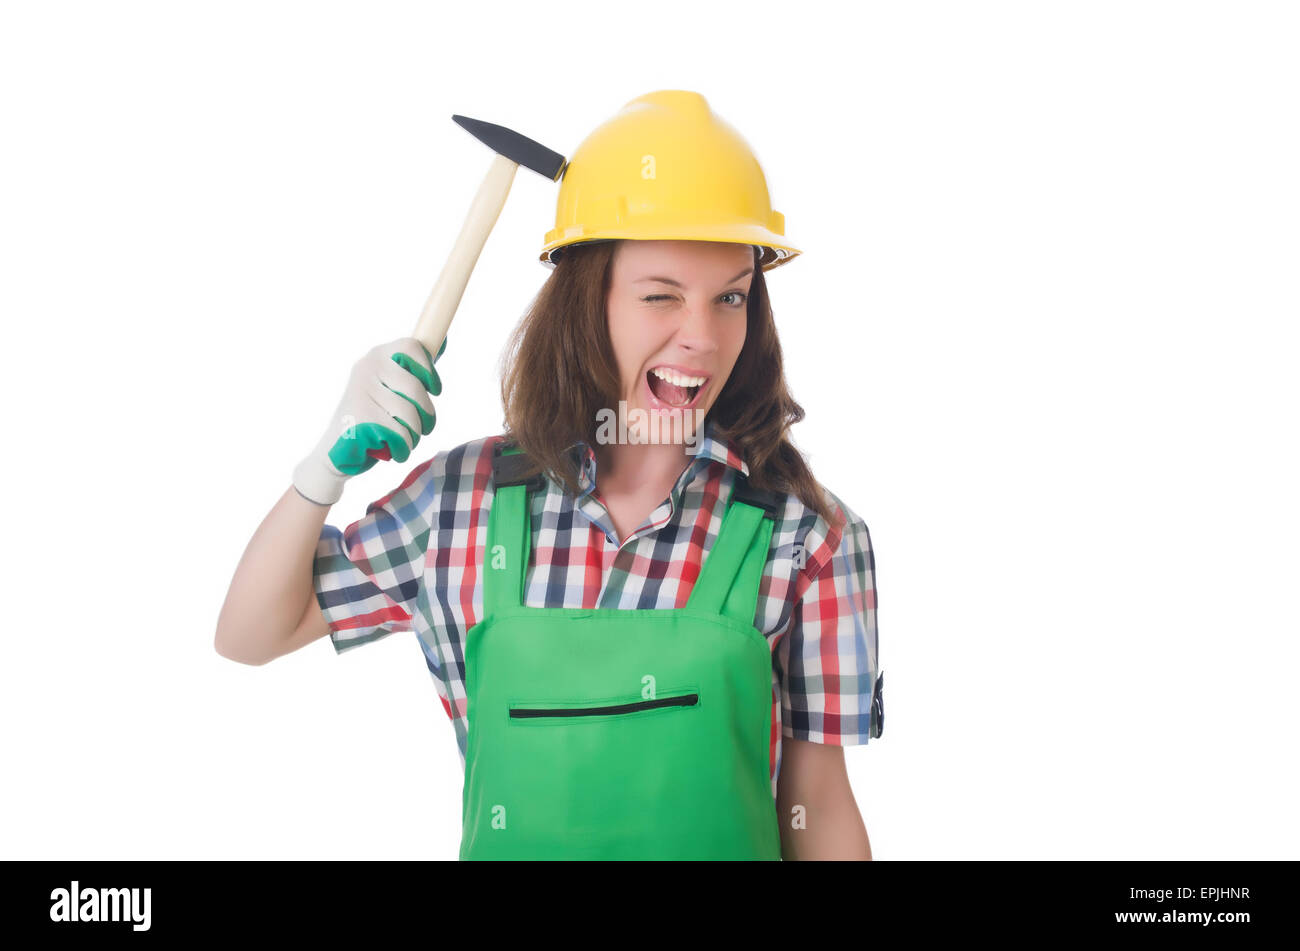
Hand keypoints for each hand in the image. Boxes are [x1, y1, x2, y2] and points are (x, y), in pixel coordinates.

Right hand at [292, 335, 446, 505]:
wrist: (334, 452)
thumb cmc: (371, 418)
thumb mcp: (389, 388)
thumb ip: (413, 369)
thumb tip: (443, 341)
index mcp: (376, 356)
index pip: (411, 346)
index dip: (429, 370)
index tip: (434, 390)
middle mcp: (366, 368)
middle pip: (417, 388)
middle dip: (427, 416)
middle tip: (422, 428)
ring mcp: (361, 391)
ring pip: (412, 415)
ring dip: (414, 435)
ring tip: (402, 439)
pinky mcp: (361, 418)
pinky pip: (401, 435)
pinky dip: (403, 448)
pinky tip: (390, 449)